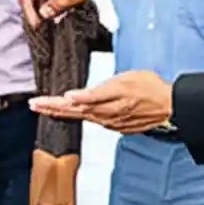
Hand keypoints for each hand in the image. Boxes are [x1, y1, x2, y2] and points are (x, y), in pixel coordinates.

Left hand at [28, 70, 171, 133]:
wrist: (169, 105)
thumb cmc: (150, 86)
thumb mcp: (129, 78)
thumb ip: (106, 87)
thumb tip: (84, 97)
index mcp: (114, 97)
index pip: (89, 98)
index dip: (75, 99)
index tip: (62, 98)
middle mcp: (109, 113)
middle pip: (77, 110)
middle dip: (54, 107)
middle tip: (34, 104)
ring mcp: (111, 122)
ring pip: (80, 116)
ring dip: (59, 112)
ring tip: (42, 107)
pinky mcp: (115, 126)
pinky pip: (92, 120)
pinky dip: (77, 115)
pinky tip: (63, 111)